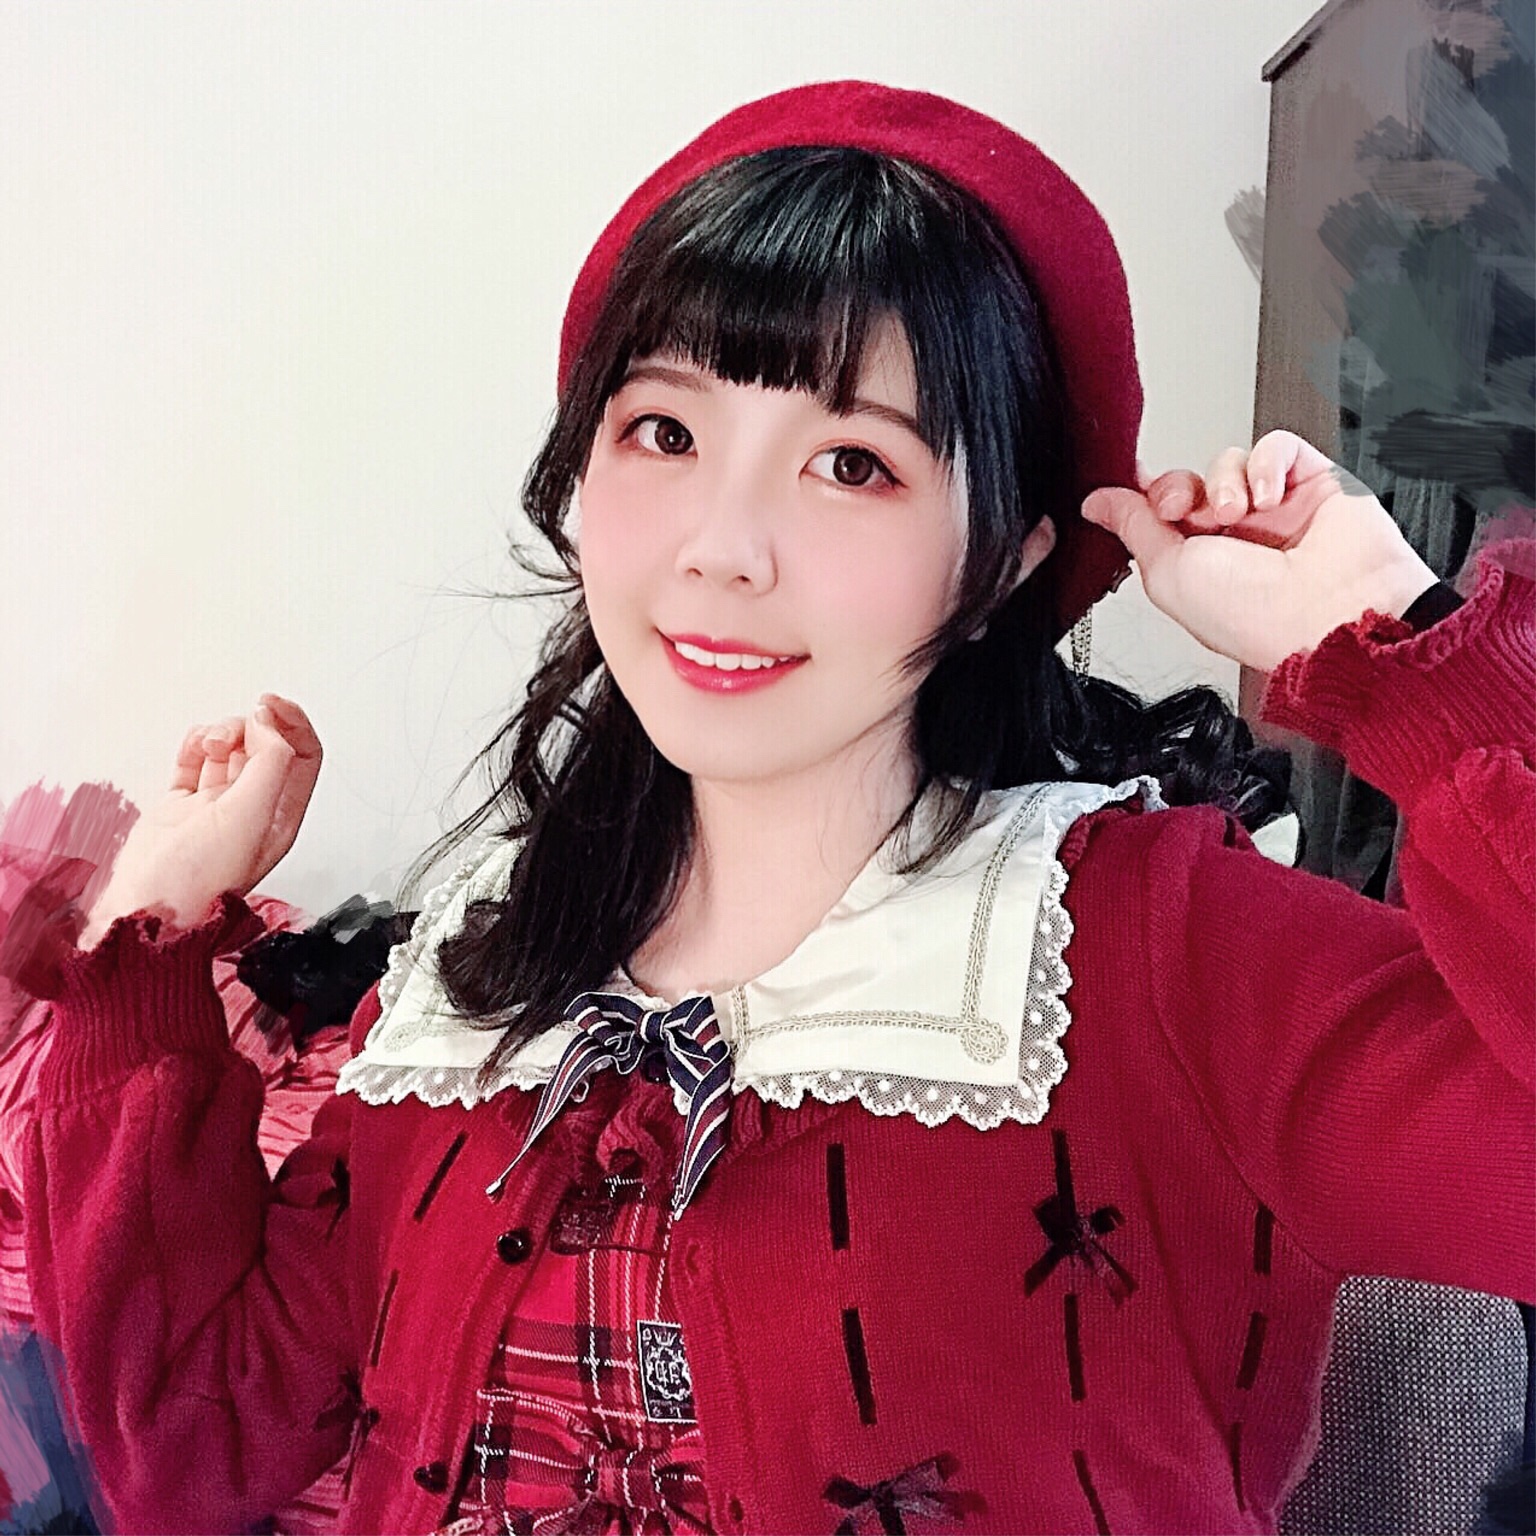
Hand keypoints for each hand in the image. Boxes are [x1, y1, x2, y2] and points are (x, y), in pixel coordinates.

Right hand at [79, 694, 321, 947]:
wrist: (145, 909)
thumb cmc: (198, 882)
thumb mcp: (250, 816)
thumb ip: (268, 764)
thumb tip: (266, 725)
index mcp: (280, 815)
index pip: (303, 756)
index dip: (291, 724)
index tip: (269, 704)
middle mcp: (253, 810)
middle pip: (266, 747)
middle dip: (249, 728)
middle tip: (230, 733)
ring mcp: (216, 807)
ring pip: (231, 749)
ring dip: (221, 734)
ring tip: (208, 744)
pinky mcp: (182, 806)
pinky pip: (195, 761)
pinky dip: (195, 746)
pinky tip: (193, 748)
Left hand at [1081, 430, 1438, 671]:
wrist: (1332, 612)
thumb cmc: (1254, 614)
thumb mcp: (1166, 573)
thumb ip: (1132, 528)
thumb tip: (1098, 503)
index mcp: (1199, 567)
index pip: (1162, 514)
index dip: (1147, 497)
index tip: (1134, 491)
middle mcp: (1237, 539)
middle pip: (1189, 483)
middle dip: (1178, 489)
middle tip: (1184, 511)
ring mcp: (1277, 511)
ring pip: (1230, 462)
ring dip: (1223, 482)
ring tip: (1237, 514)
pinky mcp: (1316, 484)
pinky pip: (1278, 446)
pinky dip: (1266, 464)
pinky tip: (1268, 498)